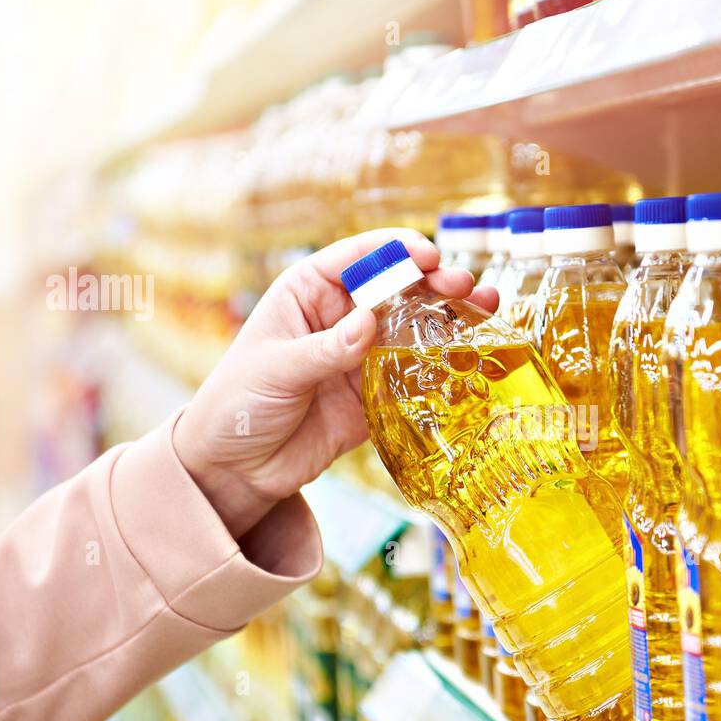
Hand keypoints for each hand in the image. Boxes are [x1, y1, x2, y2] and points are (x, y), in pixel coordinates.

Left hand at [174, 229, 498, 539]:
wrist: (236, 468)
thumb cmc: (238, 404)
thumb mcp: (277, 369)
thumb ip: (326, 348)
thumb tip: (368, 323)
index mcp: (308, 292)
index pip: (358, 257)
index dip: (396, 251)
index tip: (428, 256)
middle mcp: (340, 317)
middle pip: (397, 288)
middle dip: (434, 282)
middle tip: (464, 286)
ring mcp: (361, 356)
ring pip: (413, 327)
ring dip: (449, 317)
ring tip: (484, 309)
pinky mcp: (375, 394)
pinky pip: (415, 374)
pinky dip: (444, 364)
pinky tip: (472, 356)